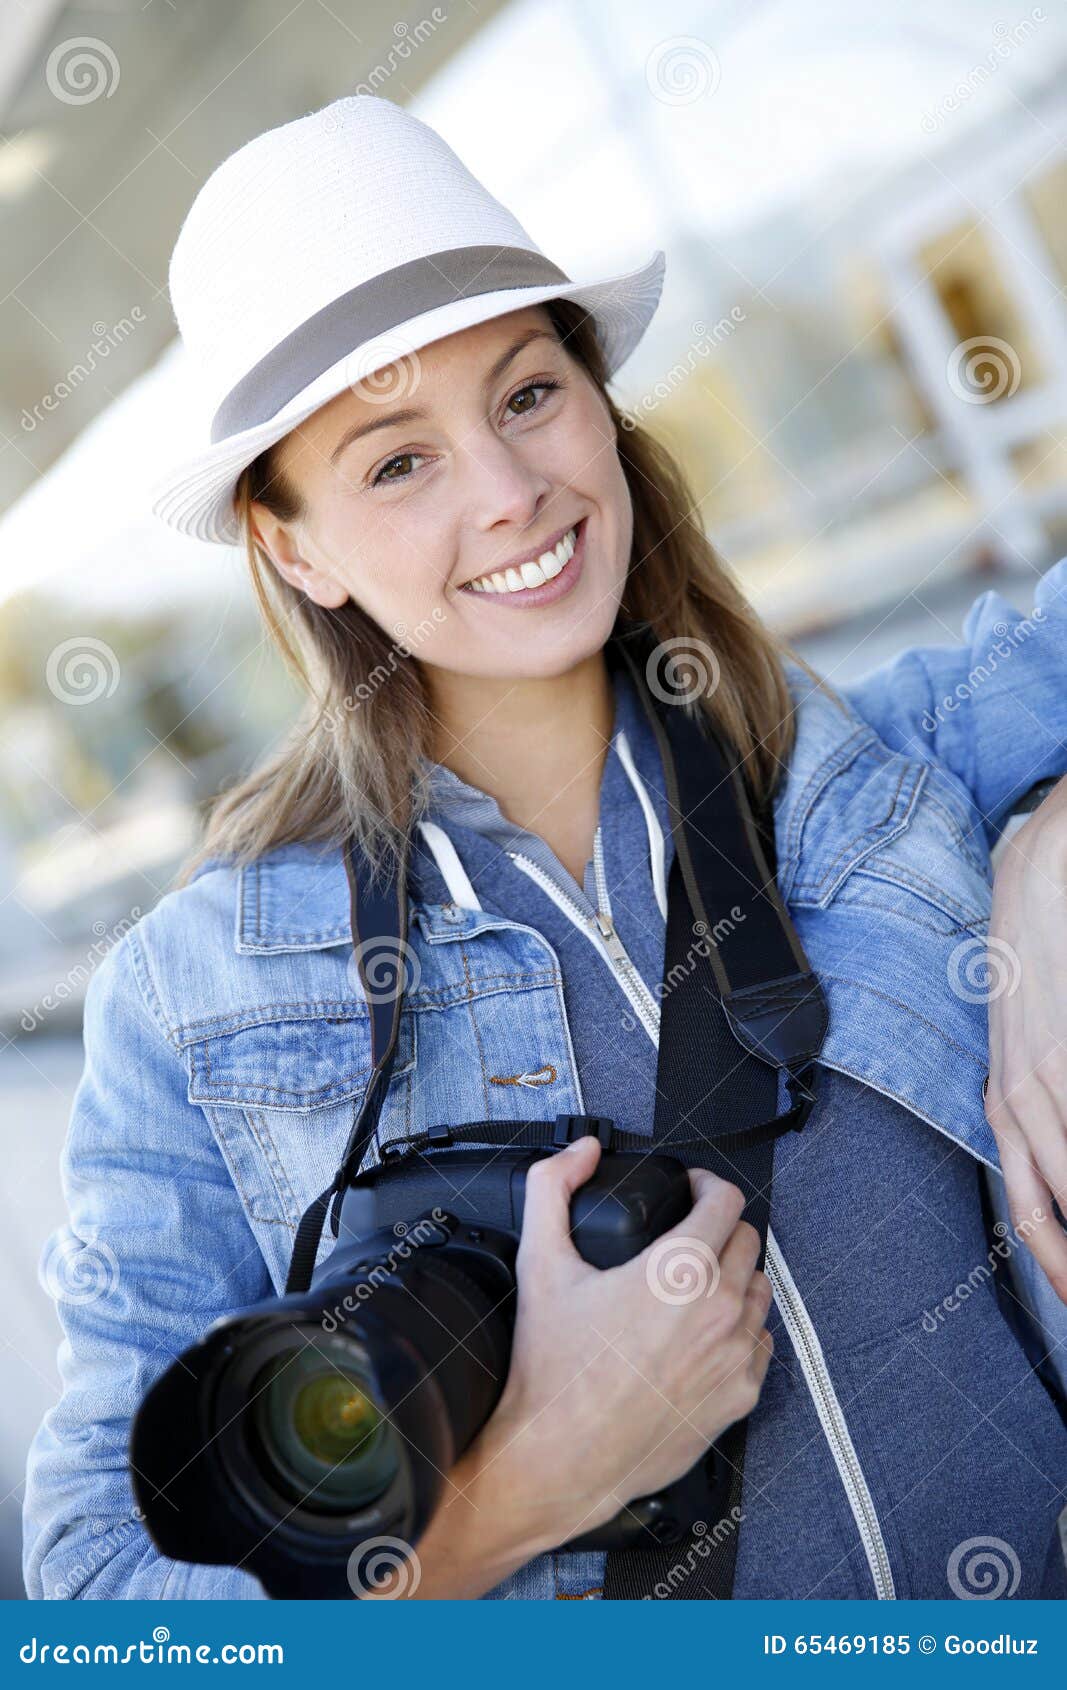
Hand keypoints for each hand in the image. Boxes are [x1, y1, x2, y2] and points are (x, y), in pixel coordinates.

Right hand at [471, 1134, 773, 1545]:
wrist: (560, 1458)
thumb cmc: (553, 1372)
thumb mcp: (539, 1263)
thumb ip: (552, 1188)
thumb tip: (581, 1151)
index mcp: (680, 1271)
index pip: (728, 1200)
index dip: (705, 1184)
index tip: (689, 1190)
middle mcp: (720, 1310)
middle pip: (749, 1240)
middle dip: (719, 1228)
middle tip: (687, 1236)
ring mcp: (736, 1356)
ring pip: (760, 1291)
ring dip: (734, 1278)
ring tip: (695, 1285)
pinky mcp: (740, 1397)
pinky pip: (760, 1345)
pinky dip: (738, 1332)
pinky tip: (702, 1336)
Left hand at [985, 775, 1066, 1302]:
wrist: (1036, 884)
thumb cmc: (1040, 976)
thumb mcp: (1032, 1053)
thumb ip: (1040, 1118)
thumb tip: (1052, 1190)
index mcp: (1006, 1110)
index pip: (1031, 1217)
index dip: (1060, 1272)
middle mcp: (1018, 1099)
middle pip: (1052, 1210)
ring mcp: (1047, 1069)